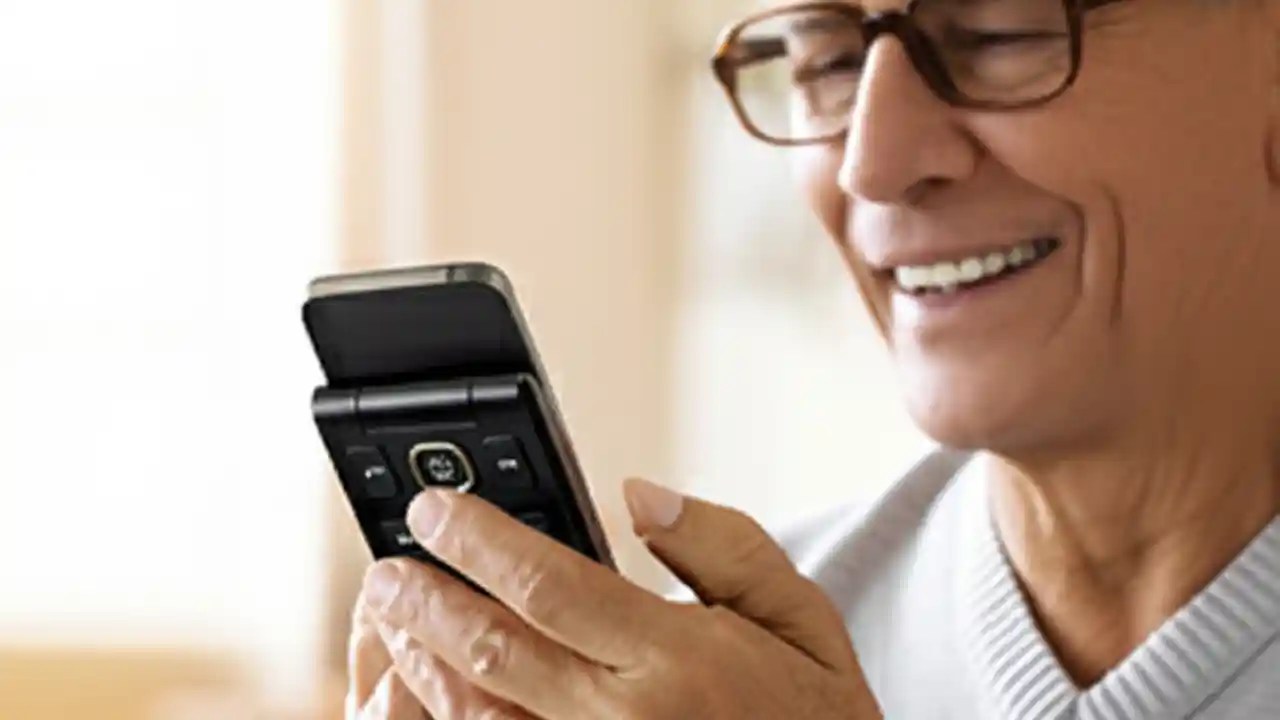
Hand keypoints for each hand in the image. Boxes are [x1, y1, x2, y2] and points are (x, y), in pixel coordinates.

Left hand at [350, 479, 881, 718]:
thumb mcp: (802, 617)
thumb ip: (723, 546)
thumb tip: (635, 495)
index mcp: (678, 660)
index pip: (547, 583)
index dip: (476, 540)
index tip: (433, 509)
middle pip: (493, 651)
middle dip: (425, 601)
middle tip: (384, 568)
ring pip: (478, 718)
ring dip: (424, 666)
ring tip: (395, 623)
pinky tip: (435, 697)